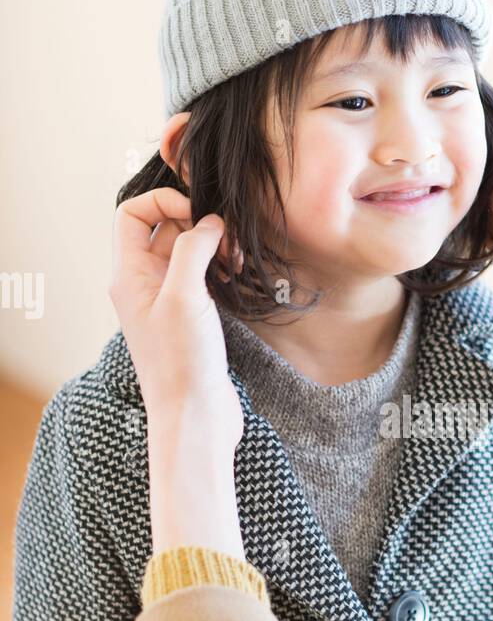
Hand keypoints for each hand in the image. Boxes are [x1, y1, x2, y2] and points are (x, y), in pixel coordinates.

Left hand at [109, 188, 243, 449]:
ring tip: (236, 260)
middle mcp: (143, 285)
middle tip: (227, 241)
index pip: (131, 214)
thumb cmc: (182, 363)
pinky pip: (201, 277)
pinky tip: (236, 276)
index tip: (196, 214)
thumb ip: (192, 250)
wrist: (196, 417)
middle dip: (196, 224)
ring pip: (186, 253)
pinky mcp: (190, 319)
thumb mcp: (185, 296)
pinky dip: (219, 269)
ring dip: (212, 246)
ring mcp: (167, 302)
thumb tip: (208, 223)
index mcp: (128, 276)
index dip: (162, 202)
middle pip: (163, 229)